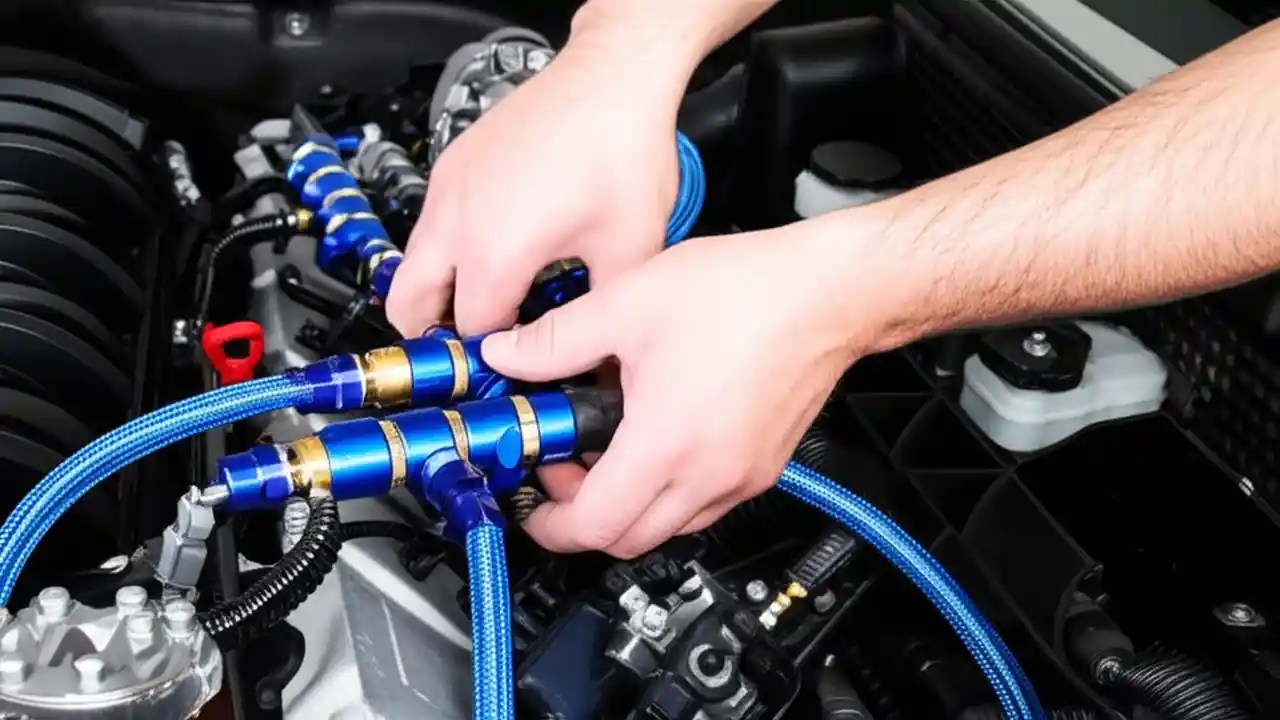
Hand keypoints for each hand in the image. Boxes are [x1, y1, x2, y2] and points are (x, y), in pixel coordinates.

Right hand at [385, 41, 684, 336]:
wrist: (612, 79)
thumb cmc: (620, 148)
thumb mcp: (629, 249)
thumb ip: (604, 314)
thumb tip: (604, 357)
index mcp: (494, 250)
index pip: (469, 333)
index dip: (490, 359)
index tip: (510, 368)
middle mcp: (457, 219)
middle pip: (407, 305)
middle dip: (433, 336)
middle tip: (471, 351)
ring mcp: (449, 188)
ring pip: (414, 262)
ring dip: (439, 292)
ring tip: (489, 303)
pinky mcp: (453, 165)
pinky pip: (432, 225)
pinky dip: (449, 252)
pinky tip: (497, 254)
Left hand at [481, 219, 901, 557]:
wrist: (828, 291)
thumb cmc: (746, 294)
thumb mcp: (628, 302)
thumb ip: (555, 339)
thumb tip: (508, 355)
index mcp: (666, 444)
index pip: (592, 526)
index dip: (547, 523)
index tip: (531, 502)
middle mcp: (707, 475)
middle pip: (627, 541)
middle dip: (582, 517)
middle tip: (564, 468)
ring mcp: (740, 477)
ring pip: (667, 527)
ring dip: (628, 506)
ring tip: (609, 449)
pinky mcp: (762, 468)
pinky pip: (703, 504)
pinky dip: (668, 491)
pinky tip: (657, 437)